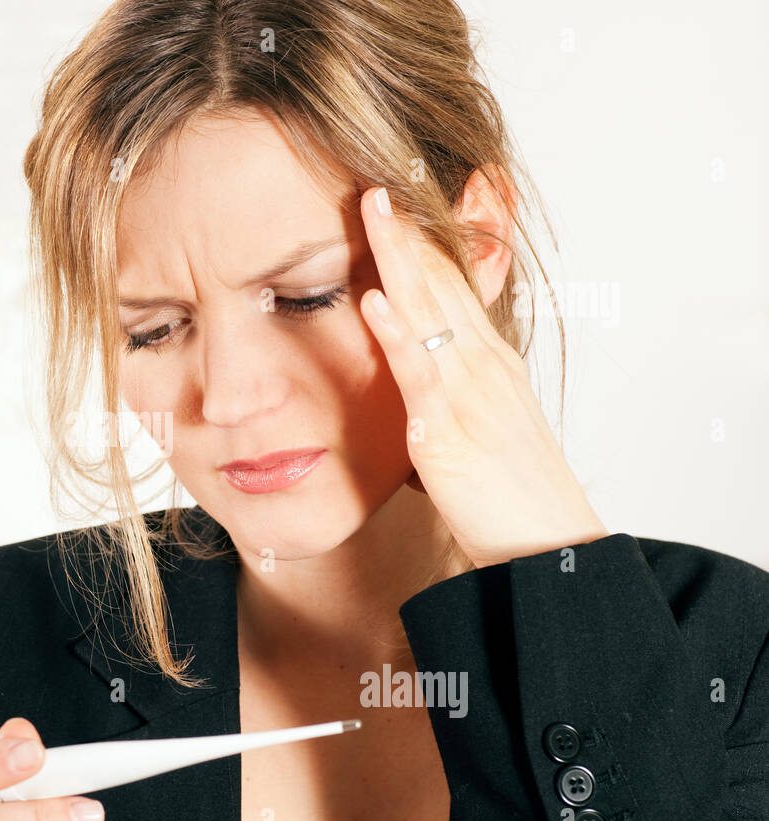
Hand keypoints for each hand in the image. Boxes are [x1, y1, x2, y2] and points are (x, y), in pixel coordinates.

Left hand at [356, 185, 608, 568]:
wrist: (548, 550)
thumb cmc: (511, 497)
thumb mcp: (479, 432)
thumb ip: (447, 399)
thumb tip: (419, 386)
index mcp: (487, 363)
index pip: (454, 285)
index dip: (426, 239)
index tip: (402, 195)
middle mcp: (482, 365)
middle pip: (443, 281)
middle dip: (411, 227)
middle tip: (383, 172)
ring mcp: (468, 393)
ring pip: (430, 310)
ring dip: (399, 255)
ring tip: (371, 205)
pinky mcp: (449, 430)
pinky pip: (420, 372)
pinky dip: (397, 331)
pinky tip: (375, 297)